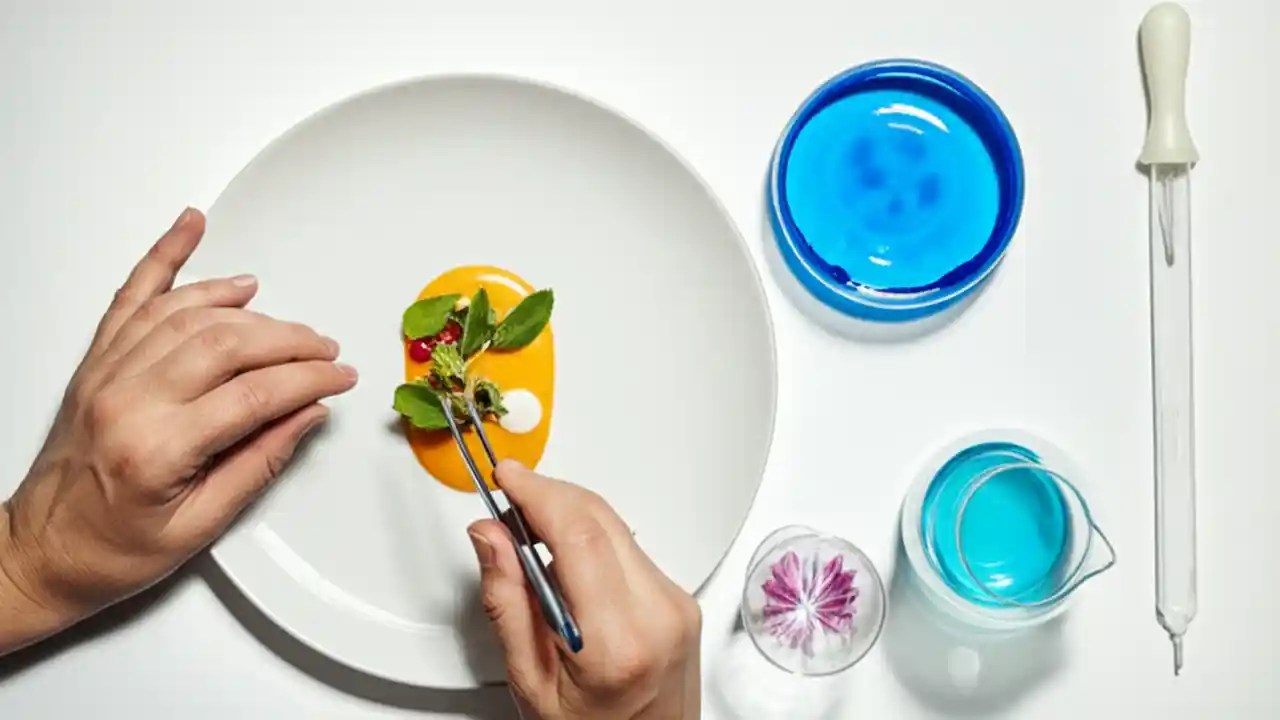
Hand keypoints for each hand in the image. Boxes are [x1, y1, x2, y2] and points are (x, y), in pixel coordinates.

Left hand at [0, 208, 356, 652]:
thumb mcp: (198, 526)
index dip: (308, 380)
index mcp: (156, 448)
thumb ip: (257, 463)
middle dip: (289, 340)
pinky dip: (163, 256)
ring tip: (287, 319)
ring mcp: (107, 372)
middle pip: (226, 343)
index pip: (253, 395)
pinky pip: (132, 296)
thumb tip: (306, 414)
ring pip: (189, 314)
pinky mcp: (96, 360)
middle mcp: (127, 398)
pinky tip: (190, 228)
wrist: (40, 551)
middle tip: (324, 350)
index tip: (339, 378)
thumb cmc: (110, 550)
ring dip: (246, 307)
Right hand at [468, 461, 701, 719]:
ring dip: (570, 517)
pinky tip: (564, 559)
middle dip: (549, 495)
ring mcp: (676, 604)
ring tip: (527, 531)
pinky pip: (629, 549)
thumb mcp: (531, 683)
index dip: (539, 493)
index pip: (579, 536)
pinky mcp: (681, 599)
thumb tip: (490, 535)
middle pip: (600, 520)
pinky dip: (592, 541)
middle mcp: (659, 615)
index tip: (506, 476)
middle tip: (508, 495)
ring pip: (616, 528)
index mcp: (618, 642)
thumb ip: (507, 604)